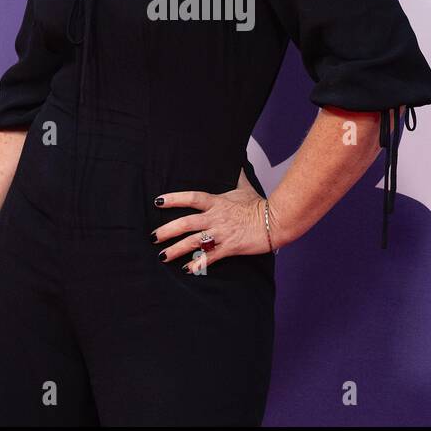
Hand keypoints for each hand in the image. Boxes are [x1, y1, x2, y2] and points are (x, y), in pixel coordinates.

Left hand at [151, 173, 278, 272]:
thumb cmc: (260, 205)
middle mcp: (216, 217)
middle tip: (153, 237)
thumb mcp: (245, 187)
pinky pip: (210, 257)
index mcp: (217, 202)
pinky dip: (198, 264)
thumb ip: (236, 175)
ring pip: (193, 242)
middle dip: (167, 231)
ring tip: (162, 256)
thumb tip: (237, 160)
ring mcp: (222, 233)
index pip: (191, 198)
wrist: (276, 220)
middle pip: (186, 223)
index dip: (174, 199)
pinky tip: (187, 270)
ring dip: (176, 250)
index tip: (158, 202)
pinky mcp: (230, 247)